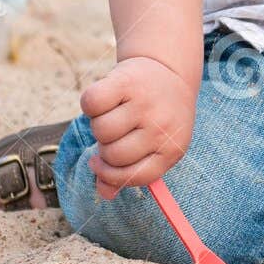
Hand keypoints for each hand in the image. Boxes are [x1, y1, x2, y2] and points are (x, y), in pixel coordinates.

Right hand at [80, 56, 196, 199]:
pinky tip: (104, 99)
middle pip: (112, 154)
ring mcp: (146, 103)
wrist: (168, 69)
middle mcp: (162, 126)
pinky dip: (90, 104)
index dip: (111, 176)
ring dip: (97, 124)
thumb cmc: (156, 115)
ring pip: (101, 131)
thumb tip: (104, 194)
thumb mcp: (153, 146)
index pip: (136, 177)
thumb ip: (129, 171)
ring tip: (111, 114)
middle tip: (113, 133)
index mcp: (173, 148)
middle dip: (104, 147)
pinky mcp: (127, 81)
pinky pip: (91, 103)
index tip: (99, 164)